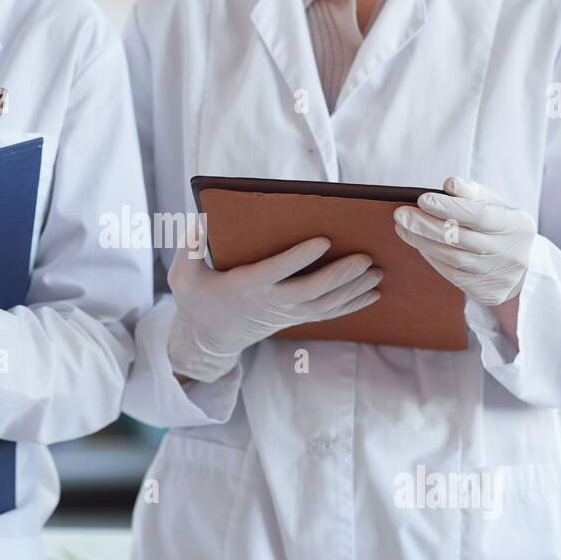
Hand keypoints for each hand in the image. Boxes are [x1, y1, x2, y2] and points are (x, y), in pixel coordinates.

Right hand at [167, 237, 382, 382]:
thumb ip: (189, 248)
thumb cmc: (197, 299)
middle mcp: (271, 302)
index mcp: (246, 287)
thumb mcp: (183, 276)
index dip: (302, 257)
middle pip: (313, 291)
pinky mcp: (295, 317)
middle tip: (366, 257)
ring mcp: (286, 313)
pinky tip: (373, 293)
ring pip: (326, 304)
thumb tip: (198, 222)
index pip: (279, 271)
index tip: (324, 240)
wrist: (208, 337)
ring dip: (354, 289)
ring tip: (377, 272)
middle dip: (342, 275)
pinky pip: (329, 314)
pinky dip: (353, 305)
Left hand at [393, 177, 535, 306]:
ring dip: (422, 241)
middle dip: (426, 225)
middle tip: (401, 214)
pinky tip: (418, 244)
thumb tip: (450, 184)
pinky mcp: (486, 292)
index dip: (449, 208)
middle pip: (462, 239)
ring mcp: (499, 276)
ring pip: (453, 258)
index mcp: (518, 225)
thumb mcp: (495, 203)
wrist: (518, 262)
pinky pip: (452, 274)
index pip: (480, 215)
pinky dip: (432, 257)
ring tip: (403, 227)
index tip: (422, 199)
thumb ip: (472, 192)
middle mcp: (512, 253)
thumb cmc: (500, 225)